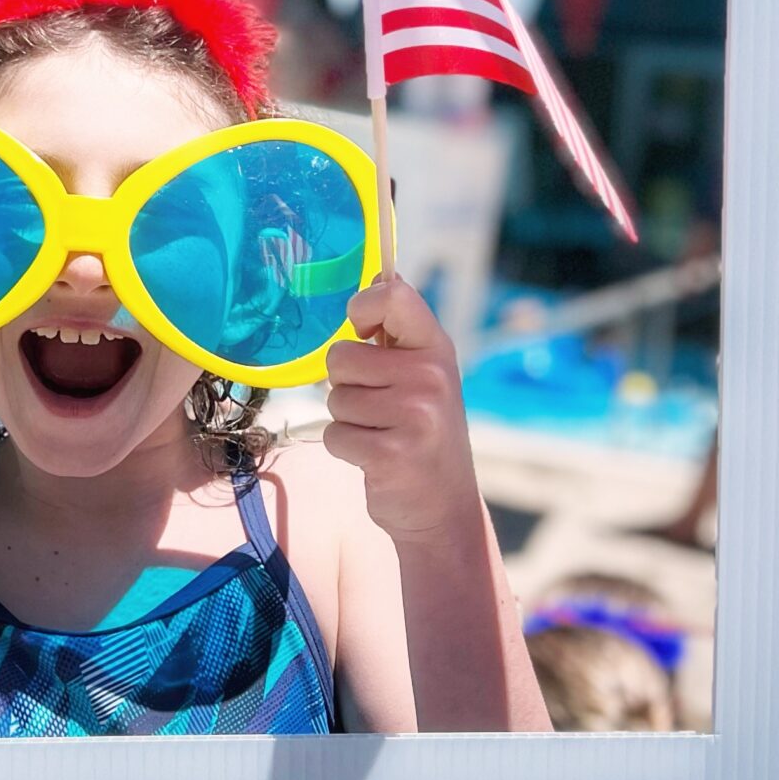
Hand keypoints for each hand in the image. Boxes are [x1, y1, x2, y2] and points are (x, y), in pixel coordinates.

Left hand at [323, 275, 478, 542]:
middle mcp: (430, 376)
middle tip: (379, 407)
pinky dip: (345, 448)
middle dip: (346, 383)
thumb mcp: (425, 375)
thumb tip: (380, 273)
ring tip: (381, 433)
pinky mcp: (392, 453)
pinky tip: (376, 458)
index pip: (393, 296)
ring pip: (335, 398)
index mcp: (436, 348)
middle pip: (341, 356)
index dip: (362, 307)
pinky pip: (335, 434)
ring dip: (348, 419)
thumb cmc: (423, 431)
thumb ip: (400, 332)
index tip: (360, 332)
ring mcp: (414, 415)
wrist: (443, 506)